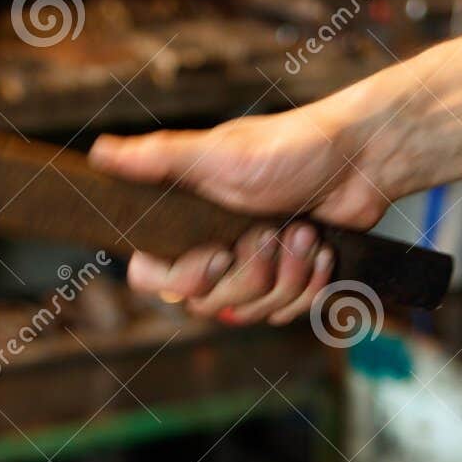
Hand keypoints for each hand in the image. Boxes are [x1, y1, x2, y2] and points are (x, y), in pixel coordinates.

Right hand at [88, 108, 387, 324]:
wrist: (362, 160)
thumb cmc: (291, 149)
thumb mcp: (218, 155)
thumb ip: (158, 160)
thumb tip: (99, 152)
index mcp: (186, 221)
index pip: (152, 278)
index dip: (184, 278)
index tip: (217, 252)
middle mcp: (213, 247)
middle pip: (207, 304)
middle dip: (251, 272)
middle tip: (272, 230)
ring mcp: (253, 268)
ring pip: (252, 311)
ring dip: (287, 273)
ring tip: (304, 231)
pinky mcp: (288, 280)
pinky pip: (288, 313)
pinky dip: (311, 282)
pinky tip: (322, 248)